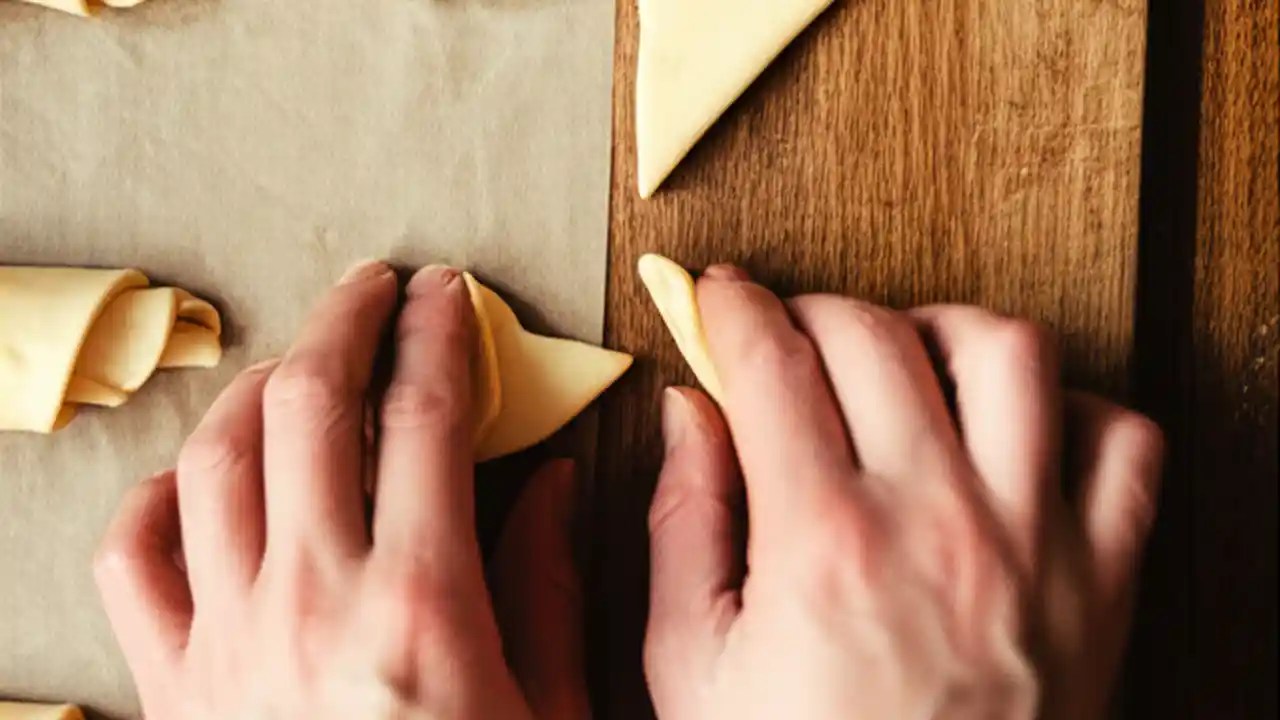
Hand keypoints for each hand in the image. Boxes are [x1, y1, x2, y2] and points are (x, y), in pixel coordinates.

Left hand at [94, 262, 587, 719]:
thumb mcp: (552, 715)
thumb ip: (550, 588)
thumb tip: (552, 483)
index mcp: (420, 609)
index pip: (427, 417)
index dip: (441, 334)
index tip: (450, 294)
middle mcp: (310, 605)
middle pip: (314, 406)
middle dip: (349, 321)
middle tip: (377, 287)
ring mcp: (227, 642)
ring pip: (218, 459)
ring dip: (262, 386)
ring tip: (301, 362)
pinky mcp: (173, 685)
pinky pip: (132, 559)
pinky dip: (158, 497)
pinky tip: (201, 477)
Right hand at [644, 265, 1161, 719]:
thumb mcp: (690, 668)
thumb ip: (682, 523)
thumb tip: (687, 414)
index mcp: (821, 545)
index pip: (771, 362)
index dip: (732, 308)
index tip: (718, 296)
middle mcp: (935, 522)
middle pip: (874, 334)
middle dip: (812, 310)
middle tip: (788, 337)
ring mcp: (1032, 544)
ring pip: (1007, 352)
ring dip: (940, 330)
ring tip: (901, 362)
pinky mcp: (1101, 578)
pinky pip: (1121, 441)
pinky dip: (1070, 408)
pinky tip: (1010, 429)